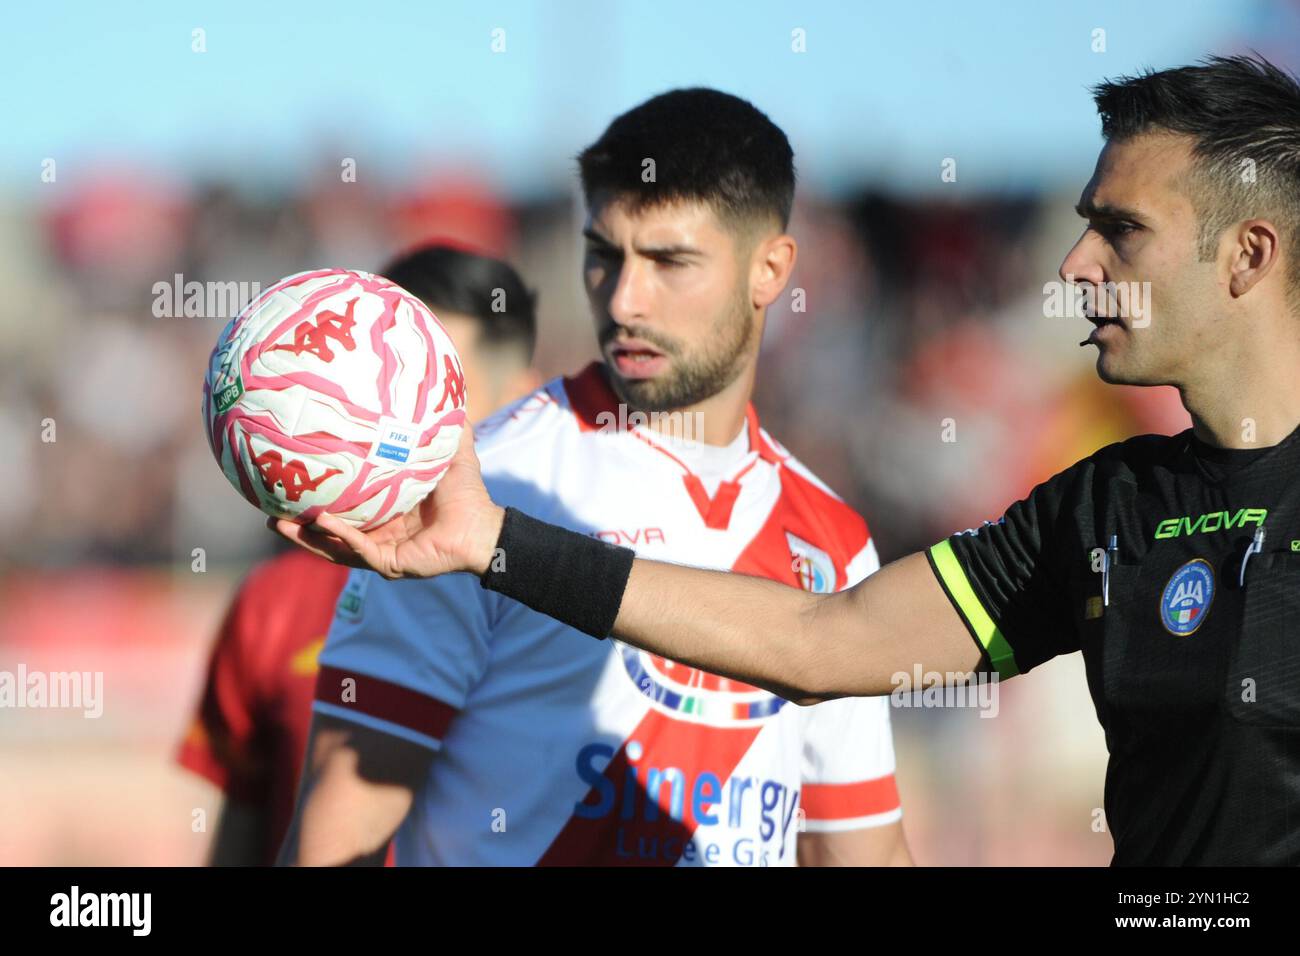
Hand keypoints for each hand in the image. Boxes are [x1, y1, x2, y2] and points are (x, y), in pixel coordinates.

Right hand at [270, 425, 504, 579]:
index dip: (316, 495)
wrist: (484, 527)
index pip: (342, 505)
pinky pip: (357, 550)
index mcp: (383, 510)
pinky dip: (338, 536)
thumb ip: (444, 428)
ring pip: (332, 546)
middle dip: (297, 522)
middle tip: (267, 507)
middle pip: (326, 531)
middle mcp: (376, 532)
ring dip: (305, 537)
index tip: (290, 476)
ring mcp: (379, 550)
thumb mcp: (450, 455)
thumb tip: (447, 391)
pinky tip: (318, 520)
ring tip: (276, 523)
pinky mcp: (388, 563)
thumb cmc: (467, 495)